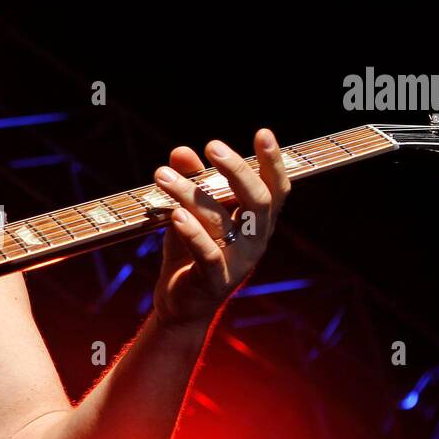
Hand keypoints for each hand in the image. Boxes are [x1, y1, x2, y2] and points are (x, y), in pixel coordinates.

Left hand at [150, 128, 290, 324]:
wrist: (180, 305)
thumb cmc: (191, 252)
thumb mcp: (190, 213)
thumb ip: (190, 183)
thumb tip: (181, 151)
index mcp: (257, 222)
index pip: (275, 189)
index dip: (273, 162)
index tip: (263, 132)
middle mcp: (255, 241)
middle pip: (258, 200)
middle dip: (236, 169)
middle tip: (212, 144)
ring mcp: (238, 263)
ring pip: (220, 221)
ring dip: (190, 192)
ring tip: (162, 174)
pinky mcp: (215, 281)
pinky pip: (208, 254)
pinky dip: (192, 233)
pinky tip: (175, 214)